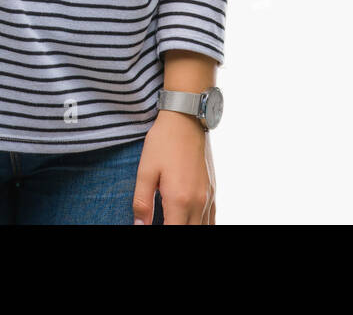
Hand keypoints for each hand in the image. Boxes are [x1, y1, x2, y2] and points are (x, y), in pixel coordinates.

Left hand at [132, 110, 216, 224]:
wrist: (185, 120)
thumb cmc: (163, 143)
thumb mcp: (145, 171)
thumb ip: (142, 202)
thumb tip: (139, 225)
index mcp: (179, 200)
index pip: (173, 232)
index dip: (160, 233)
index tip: (150, 226)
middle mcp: (198, 202)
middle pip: (190, 232)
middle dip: (174, 229)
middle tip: (161, 221)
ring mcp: (208, 197)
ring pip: (204, 228)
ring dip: (188, 227)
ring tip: (172, 219)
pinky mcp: (212, 191)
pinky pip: (211, 219)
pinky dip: (201, 225)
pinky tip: (188, 221)